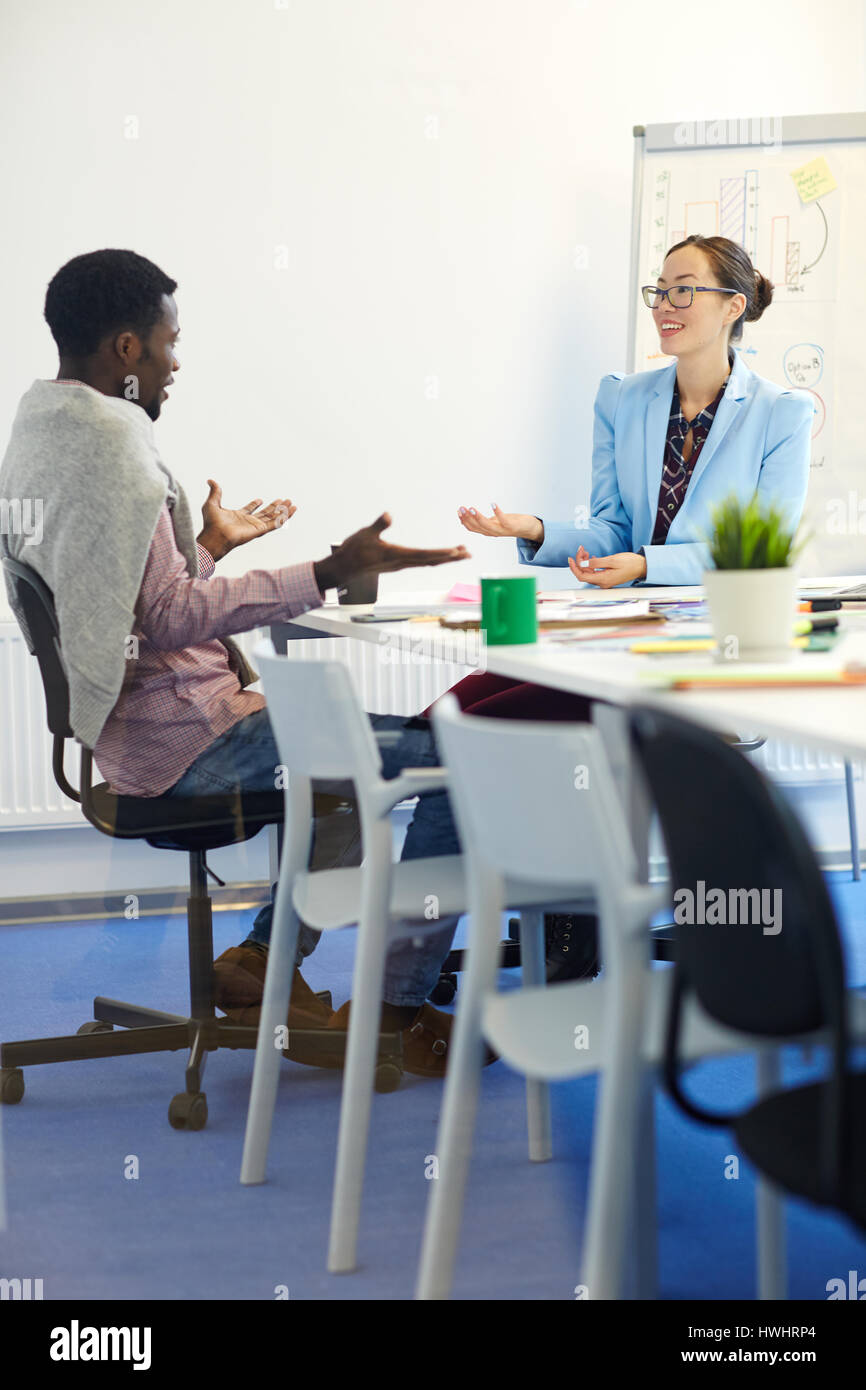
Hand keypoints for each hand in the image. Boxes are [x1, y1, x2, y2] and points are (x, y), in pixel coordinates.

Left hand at [197, 479, 295, 560]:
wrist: (215, 535)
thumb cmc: (211, 523)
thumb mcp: (212, 503)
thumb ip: (215, 492)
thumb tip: (210, 480)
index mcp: (238, 517)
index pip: (249, 510)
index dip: (254, 505)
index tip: (260, 499)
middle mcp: (248, 522)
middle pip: (265, 514)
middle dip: (274, 507)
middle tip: (283, 500)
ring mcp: (255, 527)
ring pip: (273, 518)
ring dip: (283, 511)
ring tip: (291, 503)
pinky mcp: (260, 530)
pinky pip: (275, 523)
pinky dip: (284, 517)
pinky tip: (291, 511)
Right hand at [315, 513, 469, 592]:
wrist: (344, 568)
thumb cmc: (353, 550)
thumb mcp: (365, 534)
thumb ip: (379, 525)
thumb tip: (389, 514)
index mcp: (396, 555)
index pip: (424, 554)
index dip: (441, 553)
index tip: (456, 551)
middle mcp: (402, 562)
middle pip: (431, 560)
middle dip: (451, 557)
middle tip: (468, 553)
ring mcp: (401, 564)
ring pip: (428, 562)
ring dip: (445, 559)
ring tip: (461, 553)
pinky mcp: (398, 564)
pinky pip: (422, 562)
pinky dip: (434, 558)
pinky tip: (441, 556)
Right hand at [457, 504, 542, 543]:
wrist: (529, 529)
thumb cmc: (510, 523)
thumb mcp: (493, 522)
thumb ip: (482, 520)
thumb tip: (467, 515)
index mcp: (487, 531)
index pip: (472, 528)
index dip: (464, 521)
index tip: (458, 511)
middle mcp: (493, 532)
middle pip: (477, 527)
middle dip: (467, 518)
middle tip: (461, 508)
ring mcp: (502, 530)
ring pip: (487, 525)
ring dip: (478, 517)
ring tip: (471, 508)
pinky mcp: (511, 526)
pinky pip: (503, 520)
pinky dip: (497, 512)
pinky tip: (493, 504)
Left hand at [568, 545, 646, 588]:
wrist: (642, 566)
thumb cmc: (630, 563)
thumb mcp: (612, 560)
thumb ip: (596, 563)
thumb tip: (582, 564)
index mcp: (603, 580)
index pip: (581, 576)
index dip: (574, 567)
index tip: (570, 558)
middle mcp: (602, 582)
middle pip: (584, 573)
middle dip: (580, 561)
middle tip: (582, 548)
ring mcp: (604, 580)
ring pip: (589, 572)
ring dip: (585, 562)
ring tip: (586, 551)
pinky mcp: (607, 577)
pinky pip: (594, 572)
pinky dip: (591, 564)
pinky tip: (592, 557)